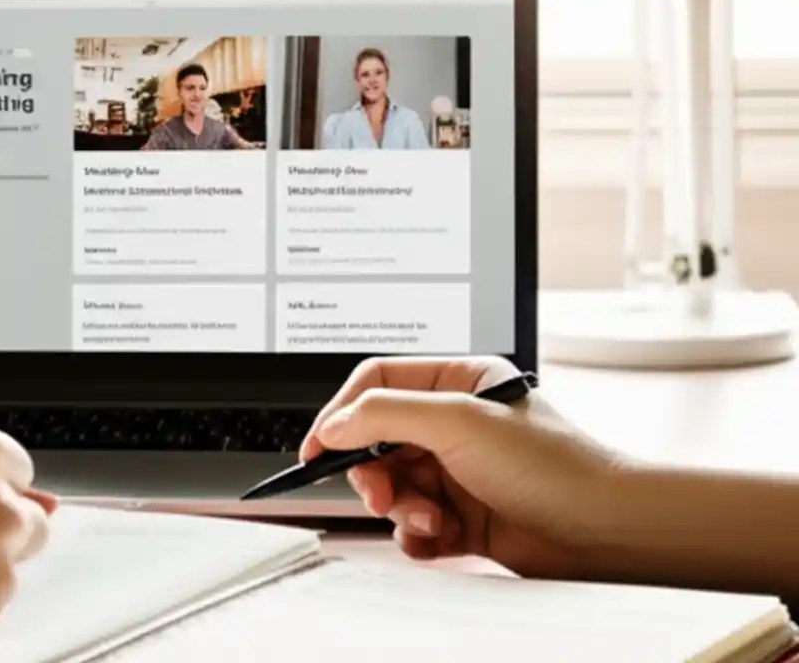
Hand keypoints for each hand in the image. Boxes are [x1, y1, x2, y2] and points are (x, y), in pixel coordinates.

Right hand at [300, 356, 630, 579]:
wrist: (604, 530)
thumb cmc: (552, 465)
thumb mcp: (457, 420)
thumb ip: (384, 414)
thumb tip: (333, 423)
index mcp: (458, 382)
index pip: (378, 385)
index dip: (342, 413)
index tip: (318, 447)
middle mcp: (456, 425)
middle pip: (378, 443)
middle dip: (374, 474)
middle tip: (380, 494)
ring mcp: (459, 473)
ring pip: (394, 489)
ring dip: (402, 509)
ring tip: (431, 519)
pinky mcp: (465, 518)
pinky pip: (415, 527)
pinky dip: (418, 537)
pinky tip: (440, 538)